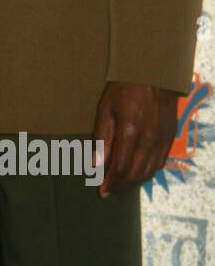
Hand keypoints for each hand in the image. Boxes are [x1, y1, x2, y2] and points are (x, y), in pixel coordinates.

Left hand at [91, 81, 177, 196]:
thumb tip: (96, 165)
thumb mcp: (105, 109)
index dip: (111, 184)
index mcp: (130, 131)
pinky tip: (136, 172)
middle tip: (109, 191)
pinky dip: (147, 172)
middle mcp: (149, 139)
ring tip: (120, 184)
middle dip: (121, 187)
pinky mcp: (169, 137)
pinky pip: (159, 163)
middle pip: (136, 174)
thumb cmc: (124, 88)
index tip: (101, 192)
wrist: (153, 73)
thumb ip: (101, 138)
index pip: (121, 168)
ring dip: (134, 182)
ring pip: (149, 172)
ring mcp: (162, 139)